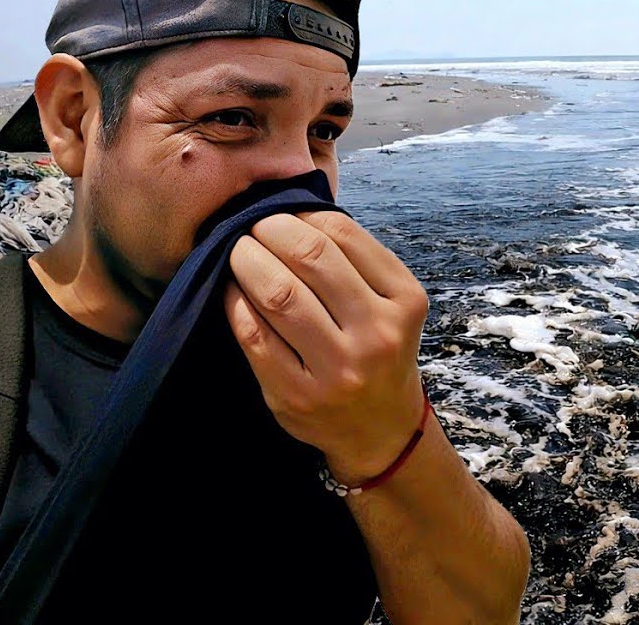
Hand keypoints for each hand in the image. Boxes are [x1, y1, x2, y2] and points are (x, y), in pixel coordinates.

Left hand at [222, 211, 428, 482]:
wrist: (381, 428)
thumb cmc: (379, 350)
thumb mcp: (392, 304)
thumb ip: (356, 261)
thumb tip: (293, 211)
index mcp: (405, 301)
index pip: (344, 235)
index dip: (302, 215)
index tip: (283, 216)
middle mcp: (378, 334)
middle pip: (310, 257)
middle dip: (270, 231)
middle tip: (252, 228)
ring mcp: (339, 369)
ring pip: (279, 294)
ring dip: (247, 262)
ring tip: (238, 253)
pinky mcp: (298, 395)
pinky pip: (254, 335)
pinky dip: (235, 304)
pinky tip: (233, 292)